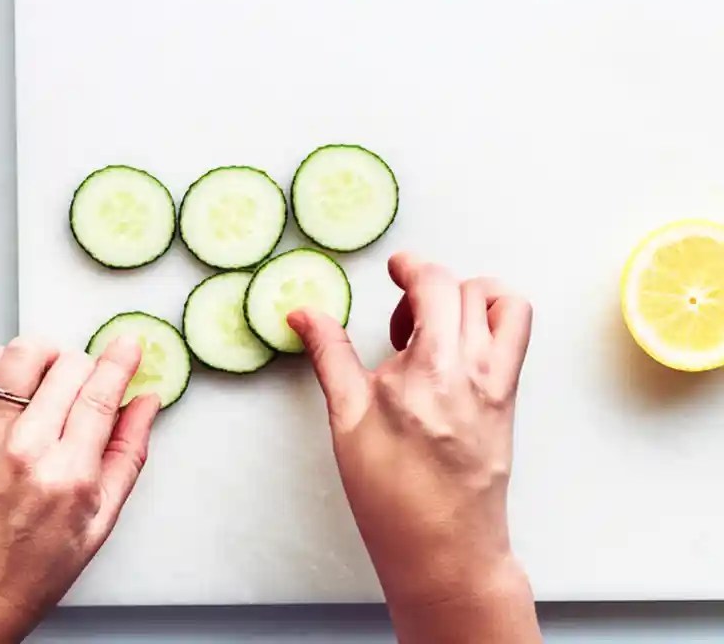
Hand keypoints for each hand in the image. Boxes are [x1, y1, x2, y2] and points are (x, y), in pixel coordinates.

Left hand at [0, 336, 160, 643]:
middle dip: (86, 365)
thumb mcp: (99, 523)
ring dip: (44, 354)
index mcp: (70, 477)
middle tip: (88, 383)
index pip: (101, 393)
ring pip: (20, 357)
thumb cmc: (30, 572)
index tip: (129, 346)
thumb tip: (146, 405)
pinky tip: (11, 378)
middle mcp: (27, 452)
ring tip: (51, 373)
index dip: (120, 360)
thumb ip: (127, 456)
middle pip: (67, 368)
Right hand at [288, 253, 540, 643]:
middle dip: (433, 286)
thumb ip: (329, 355)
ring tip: (435, 330)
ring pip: (507, 307)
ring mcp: (500, 385)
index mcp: (431, 371)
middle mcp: (475, 371)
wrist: (444, 549)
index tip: (396, 268)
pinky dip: (489, 326)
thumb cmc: (392, 496)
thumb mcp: (347, 421)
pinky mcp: (510, 401)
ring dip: (472, 299)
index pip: (435, 286)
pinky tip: (451, 357)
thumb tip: (303, 313)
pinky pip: (513, 340)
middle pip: (470, 289)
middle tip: (401, 315)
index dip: (413, 266)